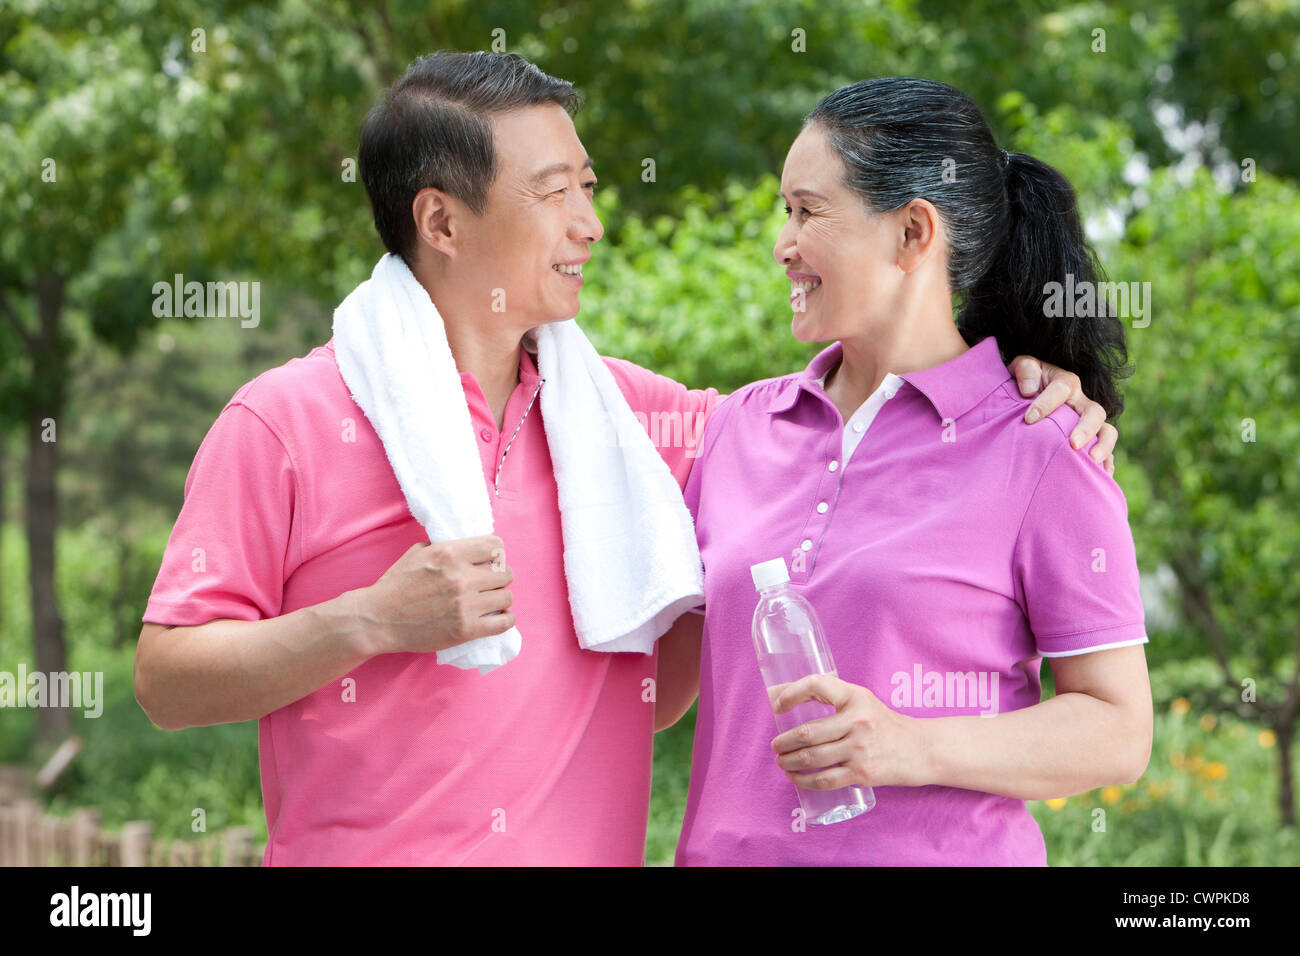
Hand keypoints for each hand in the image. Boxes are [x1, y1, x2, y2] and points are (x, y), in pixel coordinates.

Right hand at [355, 535, 514, 653]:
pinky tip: (497, 617)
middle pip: (506, 573)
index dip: (496, 554)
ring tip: (491, 601)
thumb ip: (446, 547)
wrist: (377, 620)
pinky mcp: (466, 629)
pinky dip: (505, 620)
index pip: (496, 546)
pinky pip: (504, 623)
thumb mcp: (417, 552)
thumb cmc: (395, 585)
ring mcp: (465, 605)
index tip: (490, 562)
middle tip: (489, 583)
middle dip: (499, 577)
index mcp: (449, 554)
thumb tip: (471, 548)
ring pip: (507, 597)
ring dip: (500, 599)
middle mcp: (460, 577)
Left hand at [770, 674, 927, 789]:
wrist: (919, 749)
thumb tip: (782, 695)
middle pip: (807, 732)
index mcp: (855, 697)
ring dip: (789, 762)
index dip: (792, 693)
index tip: (777, 706)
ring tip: (781, 761)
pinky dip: (804, 781)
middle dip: (783, 742)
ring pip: (812, 757)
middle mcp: (857, 721)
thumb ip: (830, 698)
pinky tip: (795, 778)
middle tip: (775, 745)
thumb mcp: (860, 700)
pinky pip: (824, 779)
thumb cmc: (882, 723)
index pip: (817, 685)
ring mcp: (859, 748)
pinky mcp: (862, 773)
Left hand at [1008, 355, 1116, 474]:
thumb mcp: (1022, 367)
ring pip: (1107, 431)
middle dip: (1086, 428)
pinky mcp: (1090, 439)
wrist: (1030, 392)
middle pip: (1094, 412)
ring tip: (1092, 460)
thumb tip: (1028, 390)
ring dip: (1104, 446)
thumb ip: (1025, 370)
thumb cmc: (1026, 381)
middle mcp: (1081, 402)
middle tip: (1073, 444)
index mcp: (1066, 382)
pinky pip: (1106, 451)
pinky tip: (1102, 475)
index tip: (1029, 419)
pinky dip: (1108, 463)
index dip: (1046, 403)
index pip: (1061, 390)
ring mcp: (1088, 422)